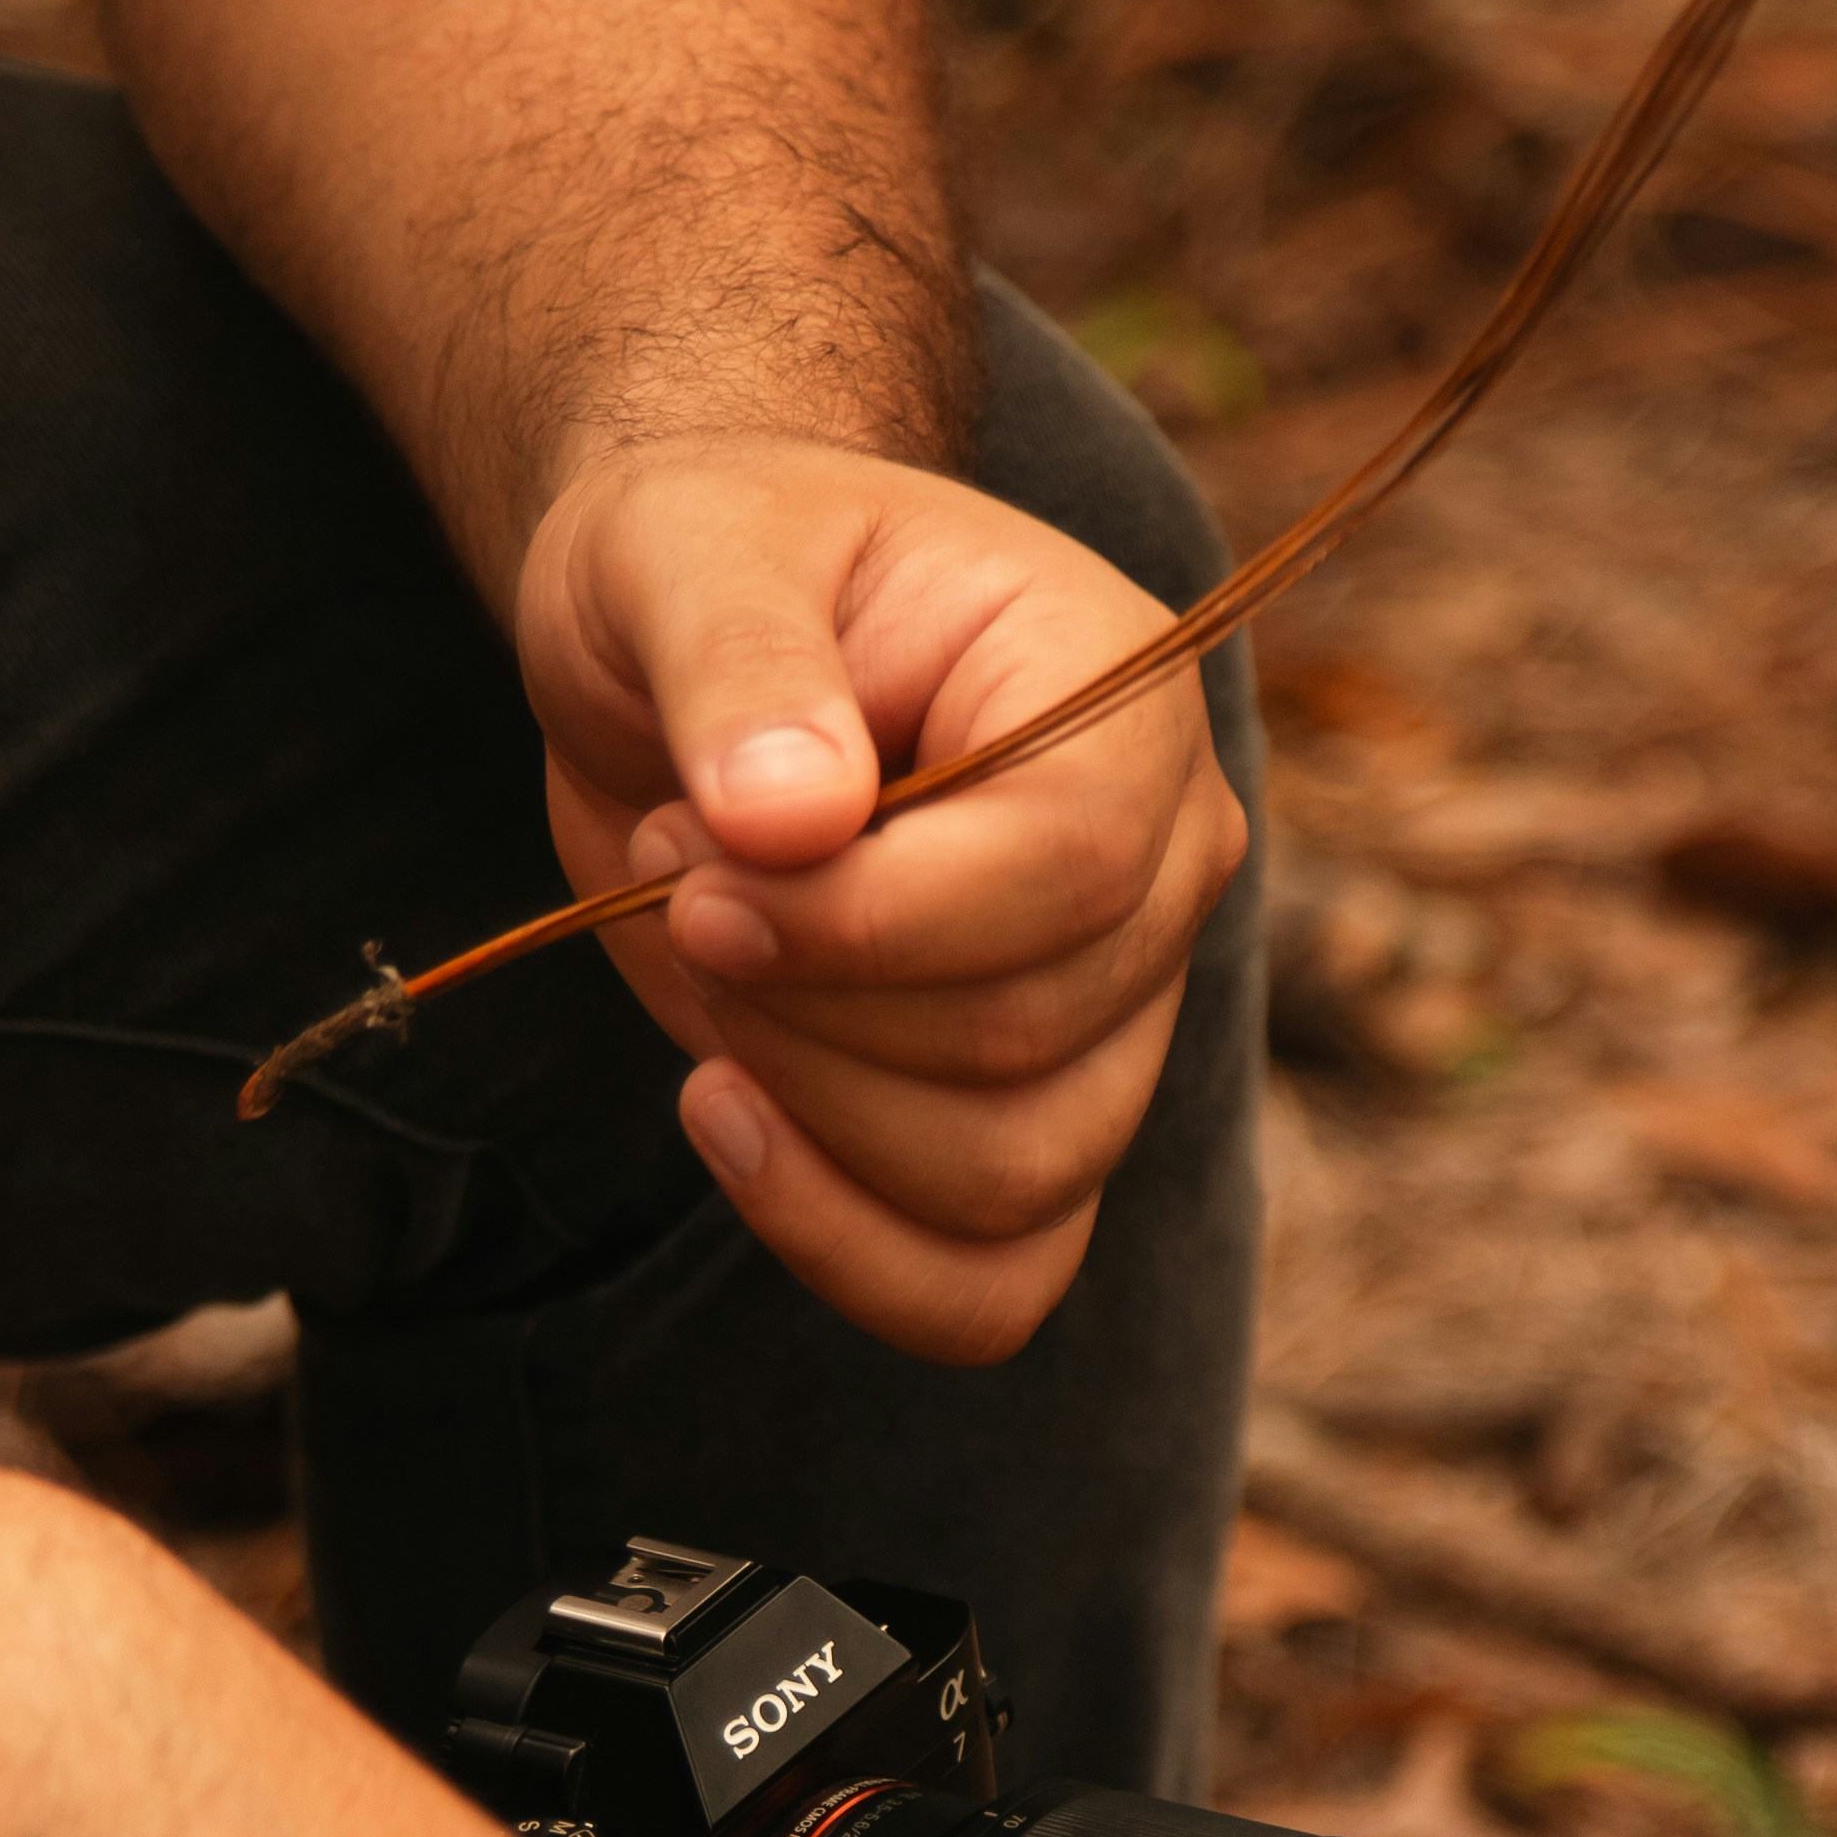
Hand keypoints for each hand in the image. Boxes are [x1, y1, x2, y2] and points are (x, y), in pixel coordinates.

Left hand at [521, 437, 1247, 1365]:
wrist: (700, 642)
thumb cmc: (712, 569)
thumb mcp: (683, 552)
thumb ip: (738, 661)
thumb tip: (786, 818)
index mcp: (1120, 694)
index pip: (1069, 871)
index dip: (869, 920)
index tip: (695, 885)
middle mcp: (1163, 865)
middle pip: (1028, 1039)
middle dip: (803, 1003)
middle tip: (673, 880)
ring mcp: (1120, 1014)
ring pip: (1011, 1178)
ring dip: (807, 1113)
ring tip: (701, 960)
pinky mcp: (1037, 1126)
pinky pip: (995, 1283)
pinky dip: (849, 1251)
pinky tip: (727, 1122)